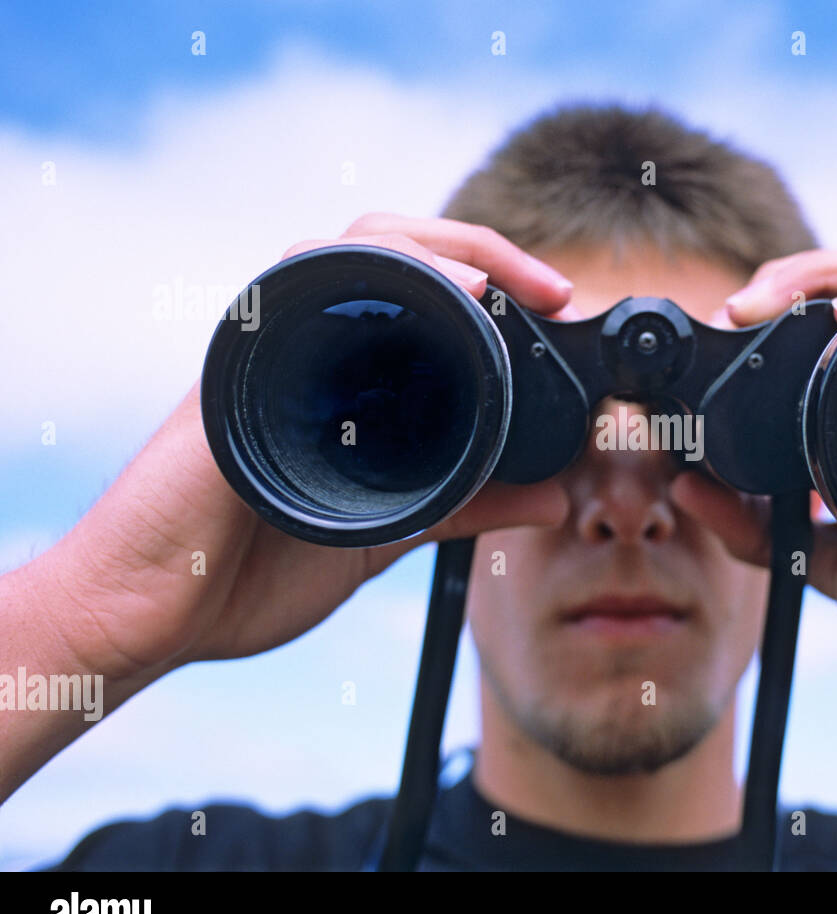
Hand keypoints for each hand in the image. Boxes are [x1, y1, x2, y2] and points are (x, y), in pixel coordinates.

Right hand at [31, 214, 577, 682]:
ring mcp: (265, 353)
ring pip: (346, 250)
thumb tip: (554, 500)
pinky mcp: (235, 371)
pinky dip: (367, 280)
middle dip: (479, 250)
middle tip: (549, 292)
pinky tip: (428, 290)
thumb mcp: (389, 532)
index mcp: (342, 378)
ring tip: (494, 281)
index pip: (422, 293)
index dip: (495, 284)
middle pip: (392, 248)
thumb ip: (465, 506)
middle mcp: (303, 349)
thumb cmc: (248, 573)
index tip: (559, 312)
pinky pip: (296, 294)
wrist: (149, 615)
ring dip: (430, 250)